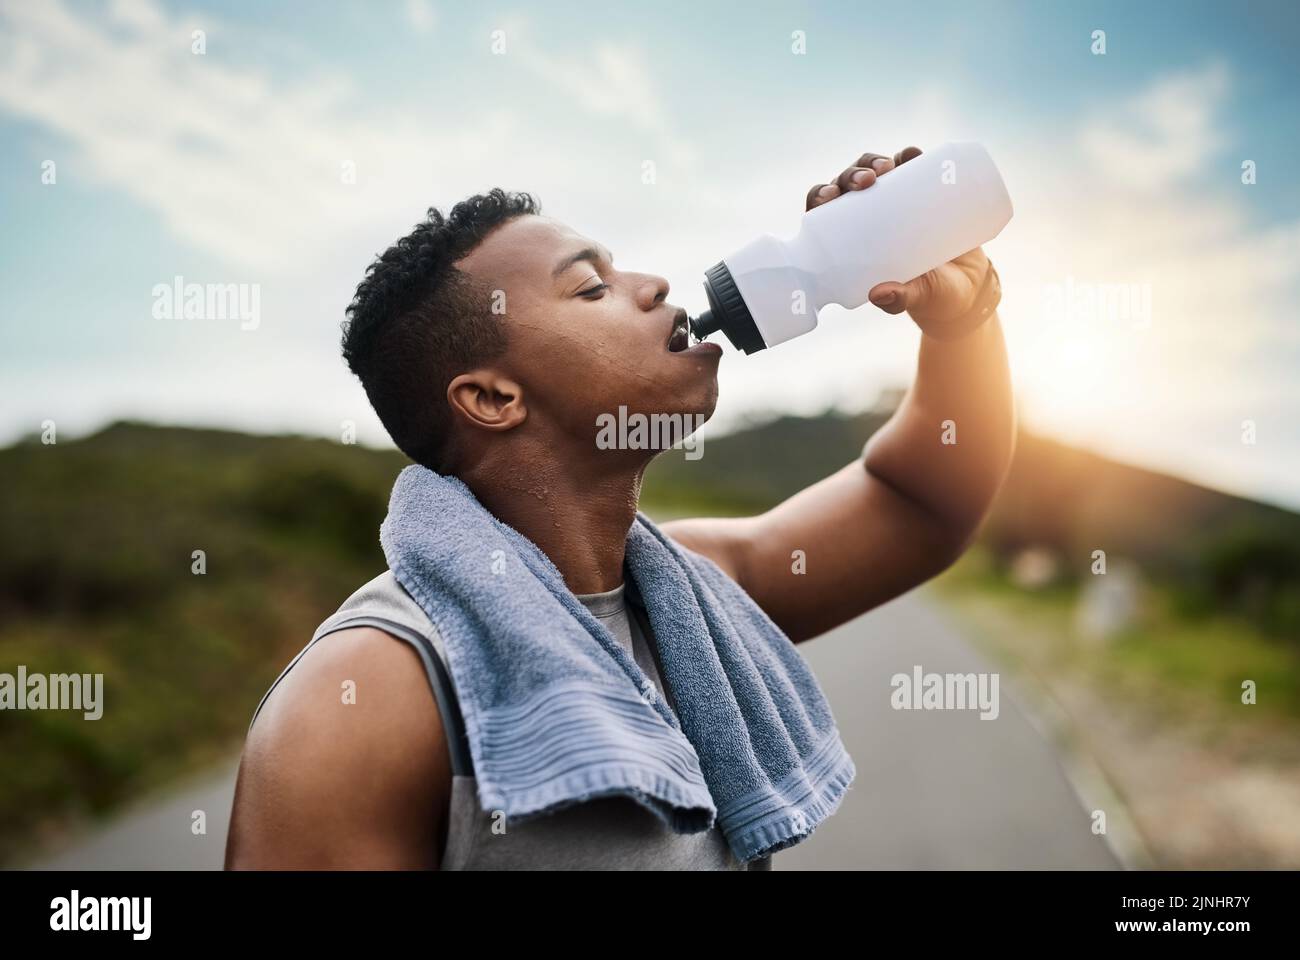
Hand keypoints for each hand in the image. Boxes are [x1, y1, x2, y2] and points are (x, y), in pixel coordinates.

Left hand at [805, 146, 993, 336]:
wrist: (968, 285)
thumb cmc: (929, 295)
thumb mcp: (914, 297)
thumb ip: (898, 300)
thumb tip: (878, 294)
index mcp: (851, 240)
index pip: (825, 212)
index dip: (820, 196)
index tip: (829, 196)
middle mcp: (868, 215)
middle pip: (849, 185)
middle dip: (852, 174)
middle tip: (868, 180)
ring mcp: (896, 201)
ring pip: (877, 171)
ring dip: (875, 162)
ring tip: (889, 166)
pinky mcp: (924, 192)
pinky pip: (911, 166)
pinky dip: (908, 156)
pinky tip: (909, 154)